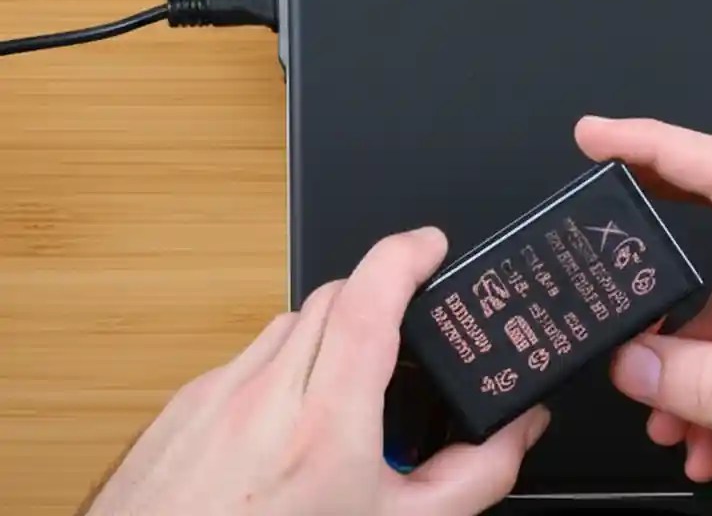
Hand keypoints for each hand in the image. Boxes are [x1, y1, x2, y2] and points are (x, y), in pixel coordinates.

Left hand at [81, 227, 548, 515]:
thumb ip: (473, 476)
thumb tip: (518, 431)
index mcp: (324, 426)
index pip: (368, 300)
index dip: (406, 255)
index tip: (432, 246)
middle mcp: (262, 398)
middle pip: (331, 299)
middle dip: (378, 297)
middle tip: (408, 330)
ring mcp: (215, 398)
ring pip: (287, 325)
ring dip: (328, 336)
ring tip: (347, 396)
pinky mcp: (182, 409)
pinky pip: (245, 360)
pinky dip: (280, 372)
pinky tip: (288, 429)